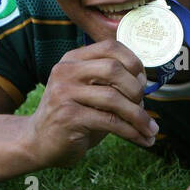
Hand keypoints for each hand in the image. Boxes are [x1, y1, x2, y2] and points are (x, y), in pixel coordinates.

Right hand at [25, 37, 157, 167]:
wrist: (39, 143)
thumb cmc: (73, 116)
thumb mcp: (89, 92)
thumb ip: (110, 82)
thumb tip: (145, 82)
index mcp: (73, 59)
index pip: (110, 47)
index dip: (134, 62)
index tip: (143, 81)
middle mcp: (66, 72)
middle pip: (113, 69)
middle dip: (136, 88)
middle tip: (143, 104)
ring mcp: (64, 94)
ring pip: (114, 98)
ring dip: (138, 116)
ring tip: (149, 129)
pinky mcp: (68, 117)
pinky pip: (109, 122)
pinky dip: (131, 131)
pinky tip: (141, 139)